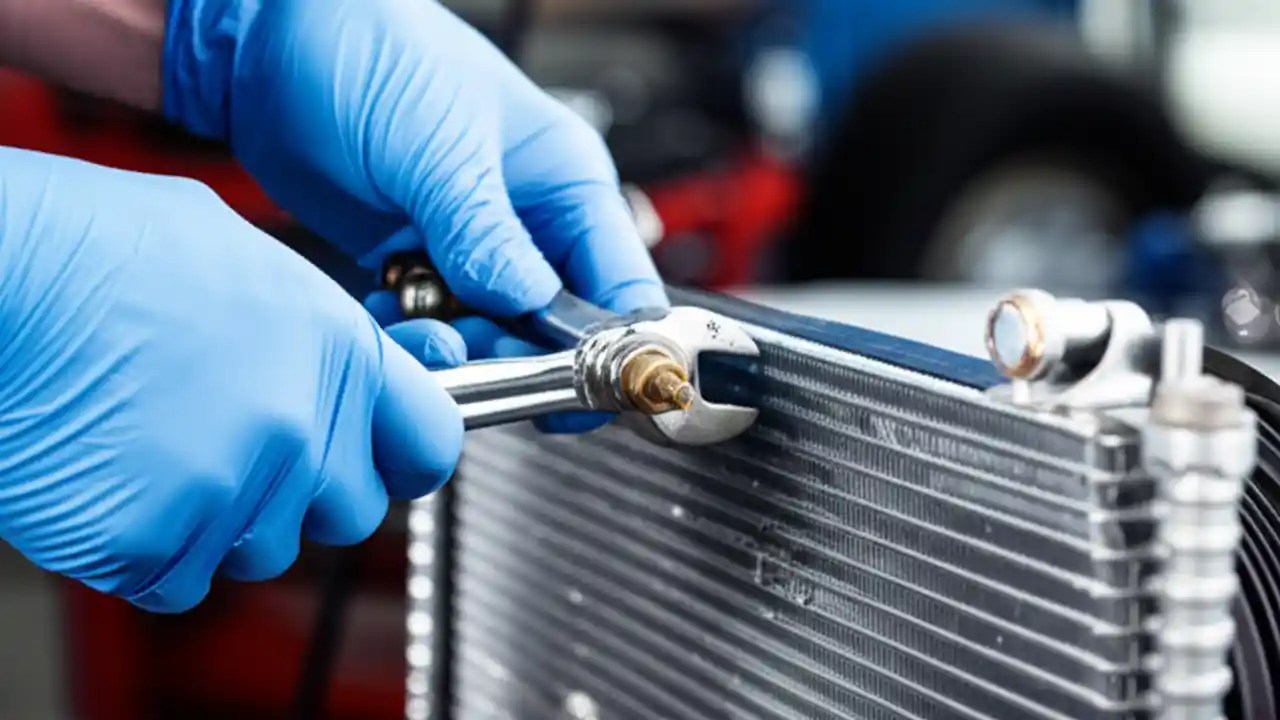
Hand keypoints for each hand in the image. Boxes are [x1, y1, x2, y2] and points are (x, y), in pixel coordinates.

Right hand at [0, 147, 463, 611]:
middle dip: (305, 493)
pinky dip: (148, 550)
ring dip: (222, 521)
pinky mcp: (152, 542)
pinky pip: (178, 579)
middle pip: (350, 512)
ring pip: (263, 552)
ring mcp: (230, 490)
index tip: (385, 459)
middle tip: (236, 446)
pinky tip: (114, 480)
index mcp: (335, 352)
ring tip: (155, 445)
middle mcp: (298, 427)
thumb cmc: (100, 250)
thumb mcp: (248, 260)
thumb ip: (319, 336)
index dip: (404, 456)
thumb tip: (358, 375)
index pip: (432, 443)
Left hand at [163, 0, 667, 319]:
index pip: (621, 287)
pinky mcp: (418, 262)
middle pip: (554, 329)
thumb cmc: (372, 47)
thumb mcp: (437, 146)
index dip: (610, 345)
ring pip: (490, 337)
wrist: (268, 43)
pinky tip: (383, 312)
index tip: (572, 384)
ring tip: (412, 324)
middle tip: (466, 351)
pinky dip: (410, 337)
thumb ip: (483, 232)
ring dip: (454, 348)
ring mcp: (472, 246)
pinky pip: (433, 327)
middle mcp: (529, 223)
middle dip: (512, 354)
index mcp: (566, 184)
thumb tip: (526, 303)